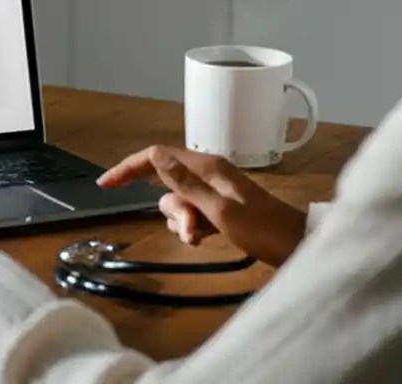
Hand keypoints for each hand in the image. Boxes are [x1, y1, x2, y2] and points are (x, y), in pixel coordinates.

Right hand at [98, 146, 305, 266]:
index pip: (157, 156)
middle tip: (191, 232)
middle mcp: (208, 173)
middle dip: (172, 211)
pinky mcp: (219, 207)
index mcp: (208, 167)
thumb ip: (184, 183)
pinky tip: (204, 240)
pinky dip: (192, 227)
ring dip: (183, 223)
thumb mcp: (219, 209)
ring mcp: (214, 190)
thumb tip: (154, 155)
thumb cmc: (262, 229)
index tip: (105, 184)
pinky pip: (191, 214)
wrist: (296, 246)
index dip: (129, 168)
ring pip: (177, 203)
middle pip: (166, 184)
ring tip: (201, 239)